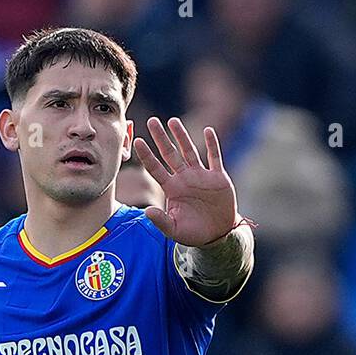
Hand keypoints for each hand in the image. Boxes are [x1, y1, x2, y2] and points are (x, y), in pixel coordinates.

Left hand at [132, 116, 237, 246]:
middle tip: (152, 122)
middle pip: (170, 154)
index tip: (137, 141)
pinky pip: (215, 157)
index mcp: (172, 189)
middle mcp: (184, 178)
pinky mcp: (218, 177)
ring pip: (189, 151)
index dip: (146, 155)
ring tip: (173, 121)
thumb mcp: (174, 230)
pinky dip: (212, 145)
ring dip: (182, 136)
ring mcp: (201, 176)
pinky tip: (208, 131)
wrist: (217, 234)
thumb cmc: (193, 233)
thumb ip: (161, 221)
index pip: (155, 168)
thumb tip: (147, 212)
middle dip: (161, 138)